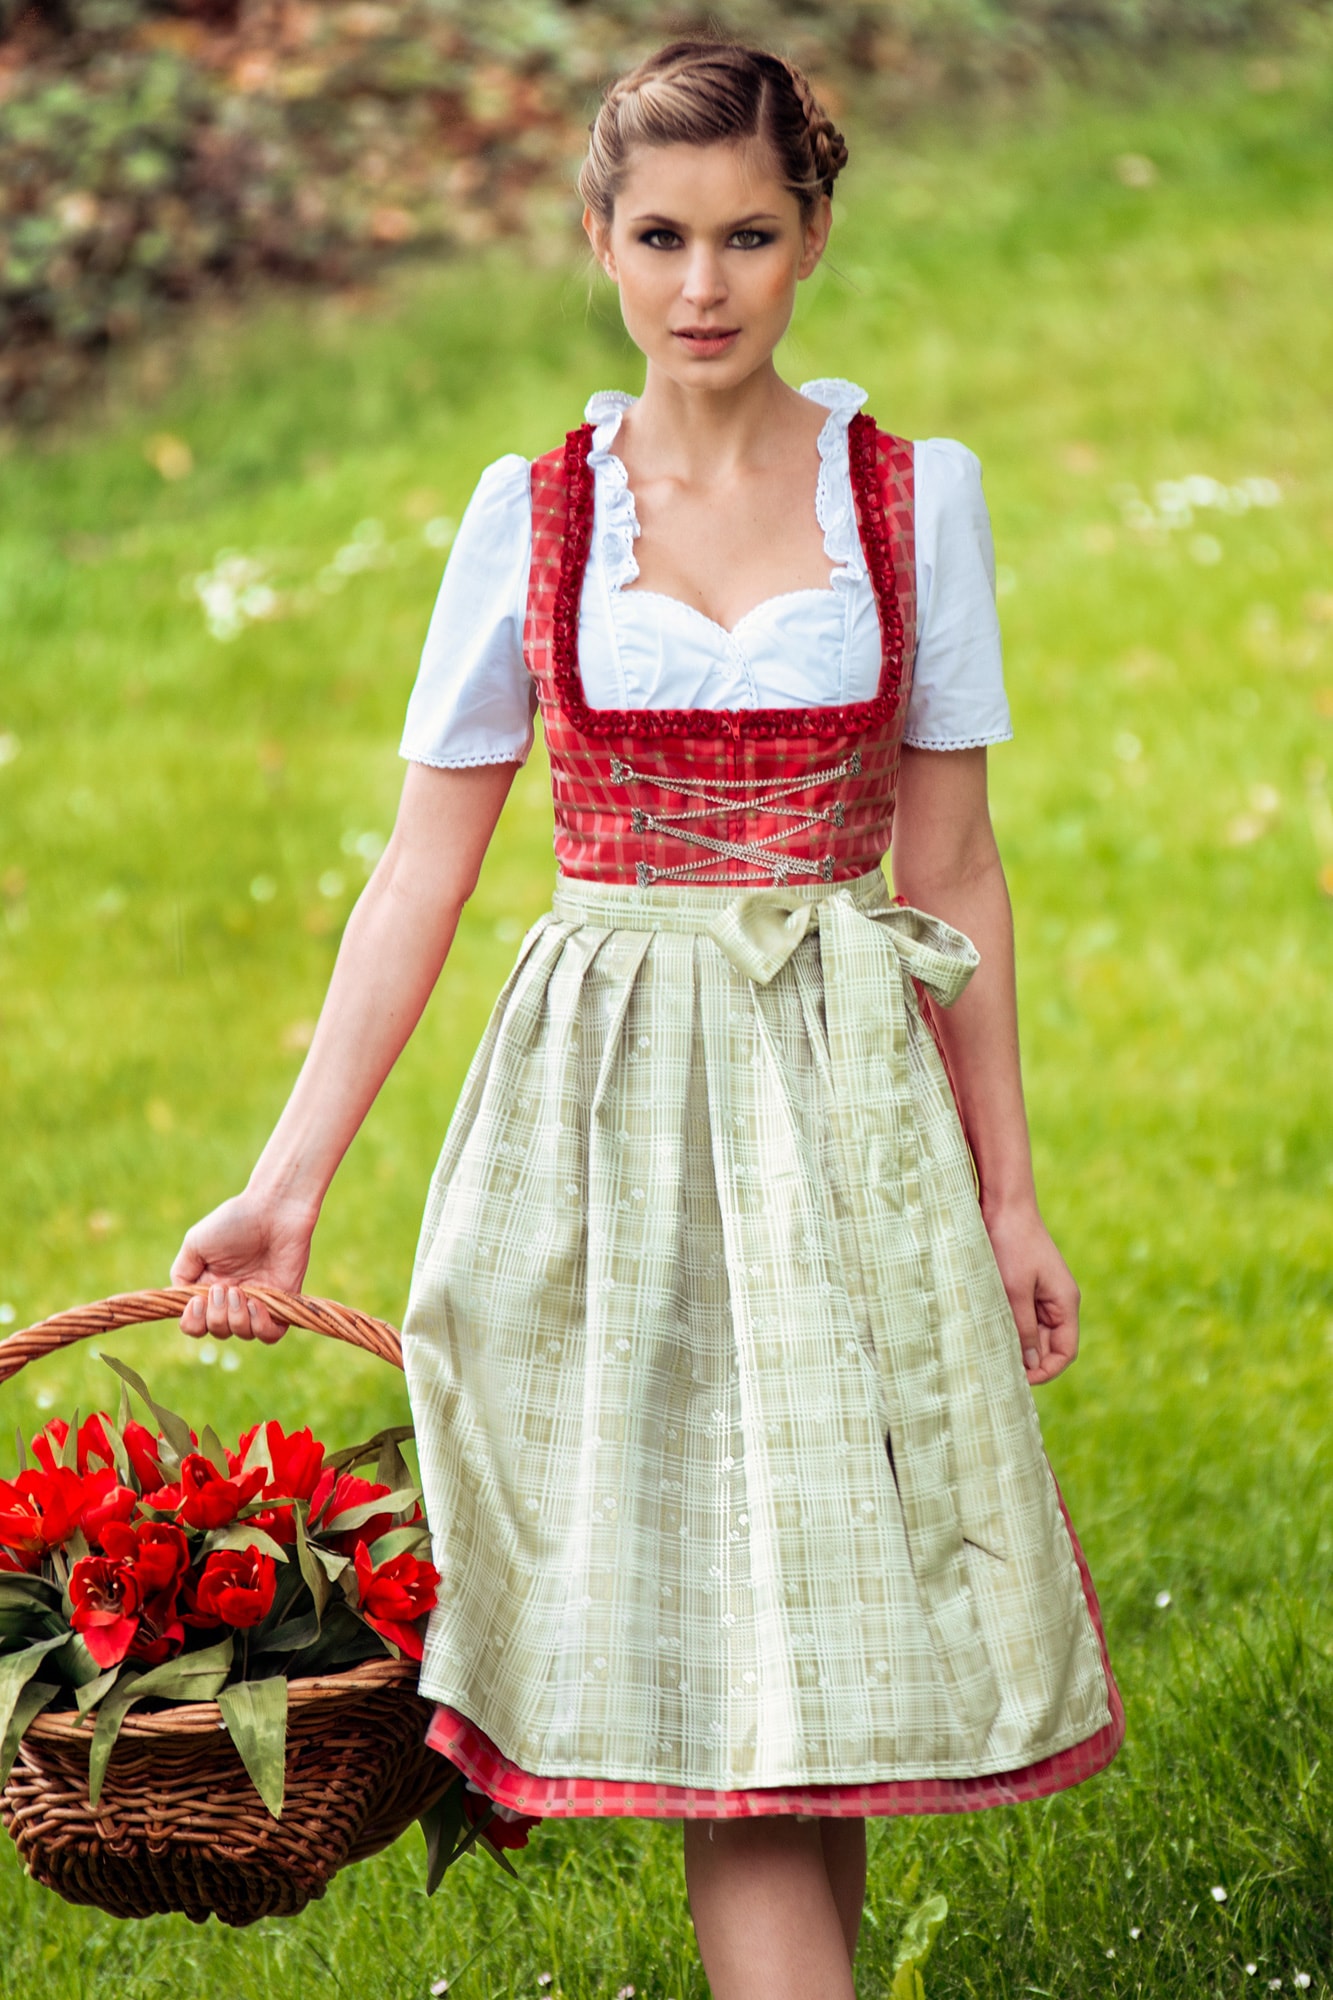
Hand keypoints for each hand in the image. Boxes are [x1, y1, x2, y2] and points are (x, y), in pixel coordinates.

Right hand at [169, 1192, 316, 1343]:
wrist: (274, 1209)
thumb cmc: (235, 1221)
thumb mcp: (196, 1243)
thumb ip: (181, 1274)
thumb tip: (180, 1301)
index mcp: (209, 1288)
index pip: (196, 1324)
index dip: (193, 1323)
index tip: (197, 1302)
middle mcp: (233, 1299)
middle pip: (217, 1331)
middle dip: (216, 1316)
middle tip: (223, 1289)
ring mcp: (258, 1302)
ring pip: (241, 1334)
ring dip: (236, 1319)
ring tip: (240, 1292)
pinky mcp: (282, 1303)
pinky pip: (270, 1335)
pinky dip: (260, 1327)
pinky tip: (256, 1305)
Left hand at [981, 1201, 1079, 1386]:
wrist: (1002, 1205)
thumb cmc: (1010, 1244)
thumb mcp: (1014, 1290)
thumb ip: (1022, 1329)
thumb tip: (1031, 1364)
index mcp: (1065, 1303)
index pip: (1065, 1352)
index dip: (1045, 1371)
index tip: (1018, 1378)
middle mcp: (1057, 1301)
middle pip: (1048, 1345)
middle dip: (1027, 1359)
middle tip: (997, 1367)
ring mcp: (1041, 1294)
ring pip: (1031, 1332)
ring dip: (1014, 1342)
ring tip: (989, 1348)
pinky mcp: (1024, 1286)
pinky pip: (1019, 1316)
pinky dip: (1006, 1325)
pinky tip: (987, 1328)